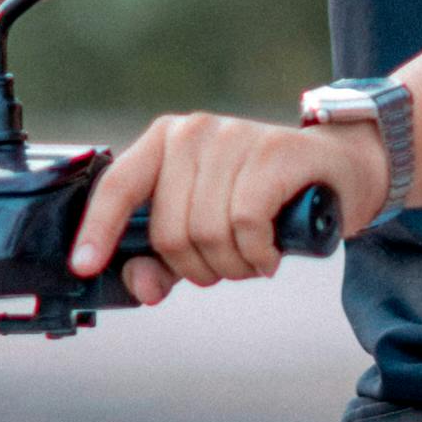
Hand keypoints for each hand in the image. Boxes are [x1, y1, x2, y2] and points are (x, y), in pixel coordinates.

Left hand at [73, 111, 381, 293]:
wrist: (336, 171)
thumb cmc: (263, 201)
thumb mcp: (206, 230)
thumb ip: (164, 261)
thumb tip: (141, 287)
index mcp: (163, 142)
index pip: (117, 186)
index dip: (96, 230)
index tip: (84, 266)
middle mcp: (192, 133)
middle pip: (169, 231)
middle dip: (197, 269)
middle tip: (225, 269)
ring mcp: (233, 138)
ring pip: (207, 233)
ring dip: (232, 267)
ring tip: (251, 259)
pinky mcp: (272, 153)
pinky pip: (245, 225)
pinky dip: (256, 254)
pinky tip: (268, 253)